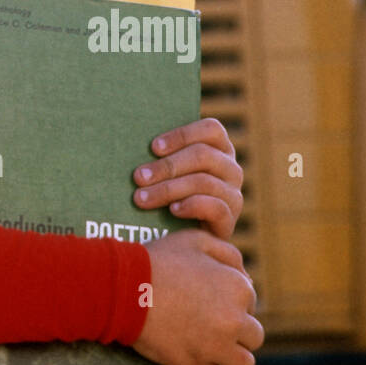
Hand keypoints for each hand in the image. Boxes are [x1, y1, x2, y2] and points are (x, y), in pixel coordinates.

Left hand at [132, 117, 242, 239]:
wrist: (189, 235)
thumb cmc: (171, 191)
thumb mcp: (170, 169)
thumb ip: (162, 154)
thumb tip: (132, 140)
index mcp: (219, 147)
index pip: (211, 129)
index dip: (182, 135)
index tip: (154, 147)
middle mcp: (231, 168)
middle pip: (202, 155)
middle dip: (167, 166)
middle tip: (138, 177)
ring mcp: (233, 194)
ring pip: (204, 182)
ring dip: (168, 189)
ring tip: (142, 198)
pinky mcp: (230, 219)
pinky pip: (214, 207)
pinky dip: (190, 206)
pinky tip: (172, 210)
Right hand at [132, 230, 262, 364]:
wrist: (124, 287)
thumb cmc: (159, 260)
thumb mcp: (195, 240)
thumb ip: (228, 253)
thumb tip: (247, 277)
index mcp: (238, 288)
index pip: (251, 302)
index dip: (232, 300)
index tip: (212, 299)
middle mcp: (234, 321)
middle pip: (253, 336)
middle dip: (238, 331)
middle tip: (213, 323)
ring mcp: (216, 347)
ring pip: (243, 364)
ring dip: (230, 355)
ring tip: (210, 345)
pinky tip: (190, 352)